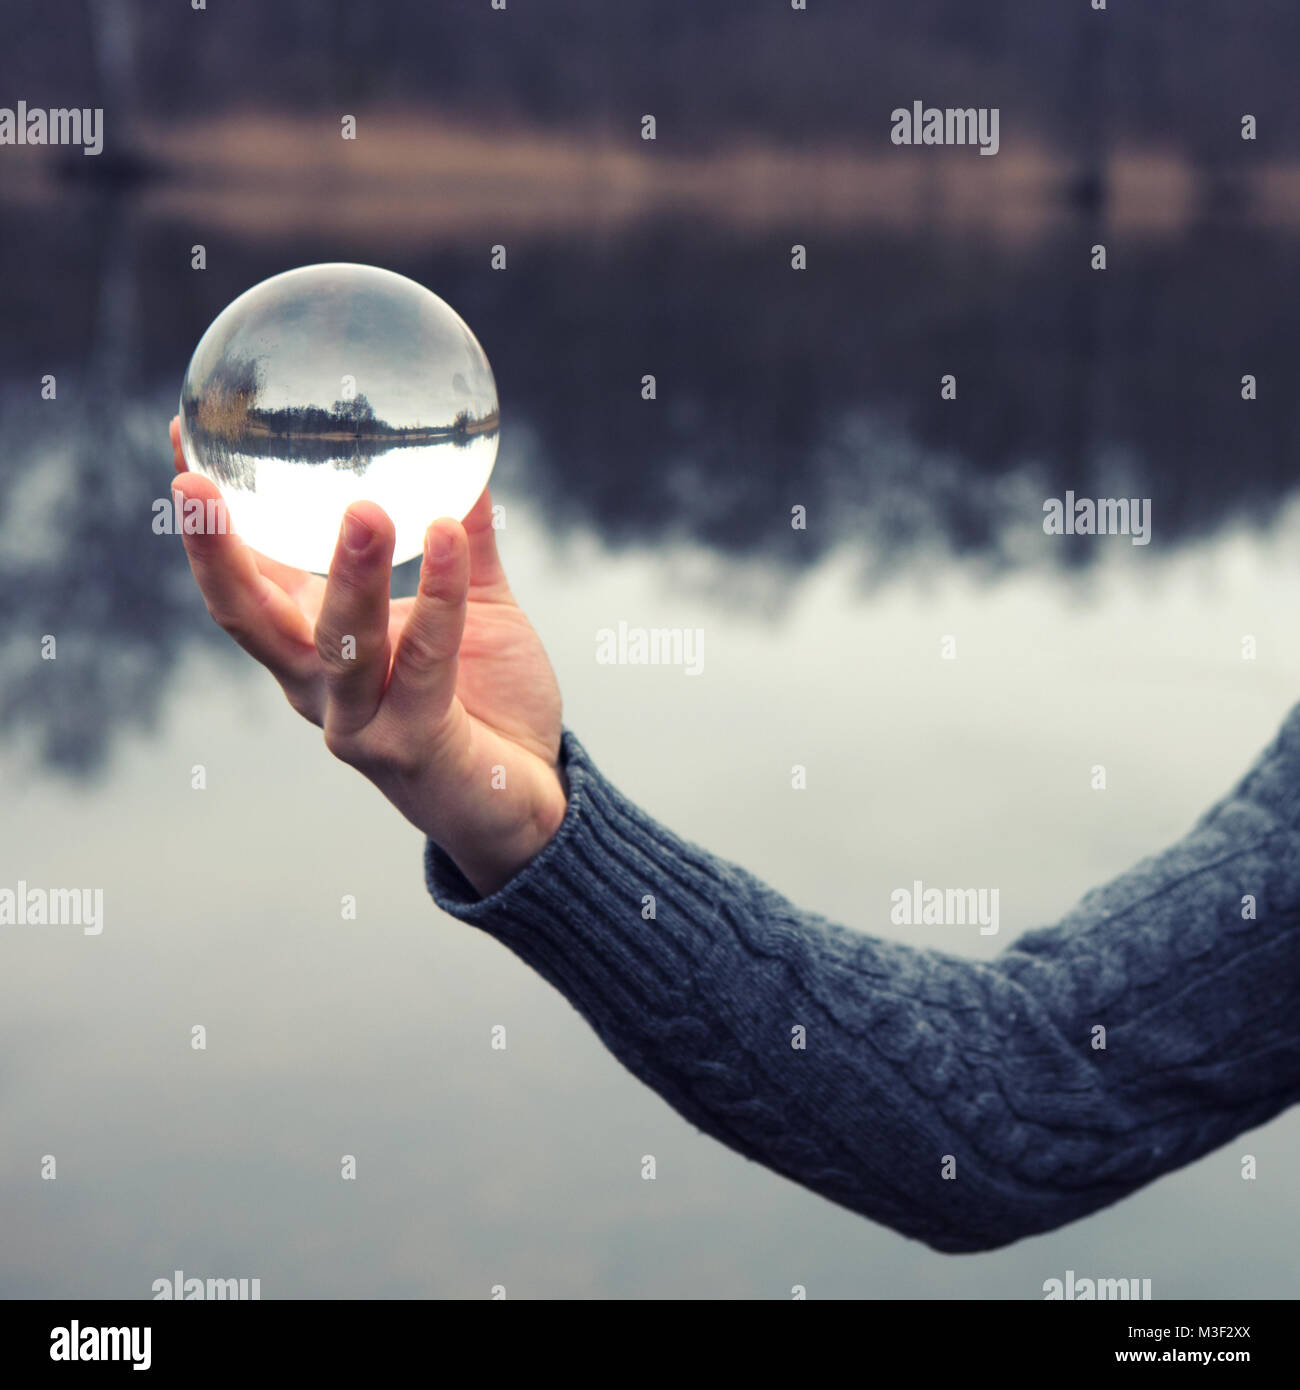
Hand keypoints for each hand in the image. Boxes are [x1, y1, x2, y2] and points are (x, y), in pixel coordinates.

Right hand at [168, 416, 566, 896]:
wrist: (522, 802)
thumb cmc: (488, 702)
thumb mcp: (477, 608)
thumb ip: (466, 543)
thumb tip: (470, 462)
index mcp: (316, 646)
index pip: (247, 574)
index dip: (211, 514)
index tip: (186, 435)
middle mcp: (318, 686)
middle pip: (247, 617)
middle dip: (216, 549)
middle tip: (197, 478)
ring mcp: (356, 722)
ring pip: (336, 644)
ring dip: (348, 574)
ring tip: (364, 507)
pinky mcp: (408, 746)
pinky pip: (422, 662)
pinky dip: (439, 598)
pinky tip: (448, 536)